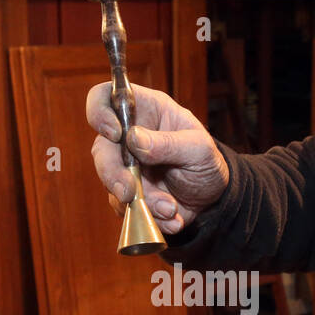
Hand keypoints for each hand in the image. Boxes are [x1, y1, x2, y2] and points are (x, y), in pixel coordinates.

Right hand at [86, 82, 229, 233]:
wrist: (213, 197)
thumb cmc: (207, 161)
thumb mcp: (199, 149)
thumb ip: (169, 143)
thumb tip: (134, 139)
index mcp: (144, 110)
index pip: (105, 97)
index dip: (100, 112)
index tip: (115, 133)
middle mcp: (128, 136)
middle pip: (101, 149)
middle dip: (112, 174)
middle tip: (130, 193)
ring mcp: (125, 166)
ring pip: (110, 183)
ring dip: (139, 201)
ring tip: (169, 208)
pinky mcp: (127, 193)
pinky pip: (124, 207)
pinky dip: (147, 216)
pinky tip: (171, 217)